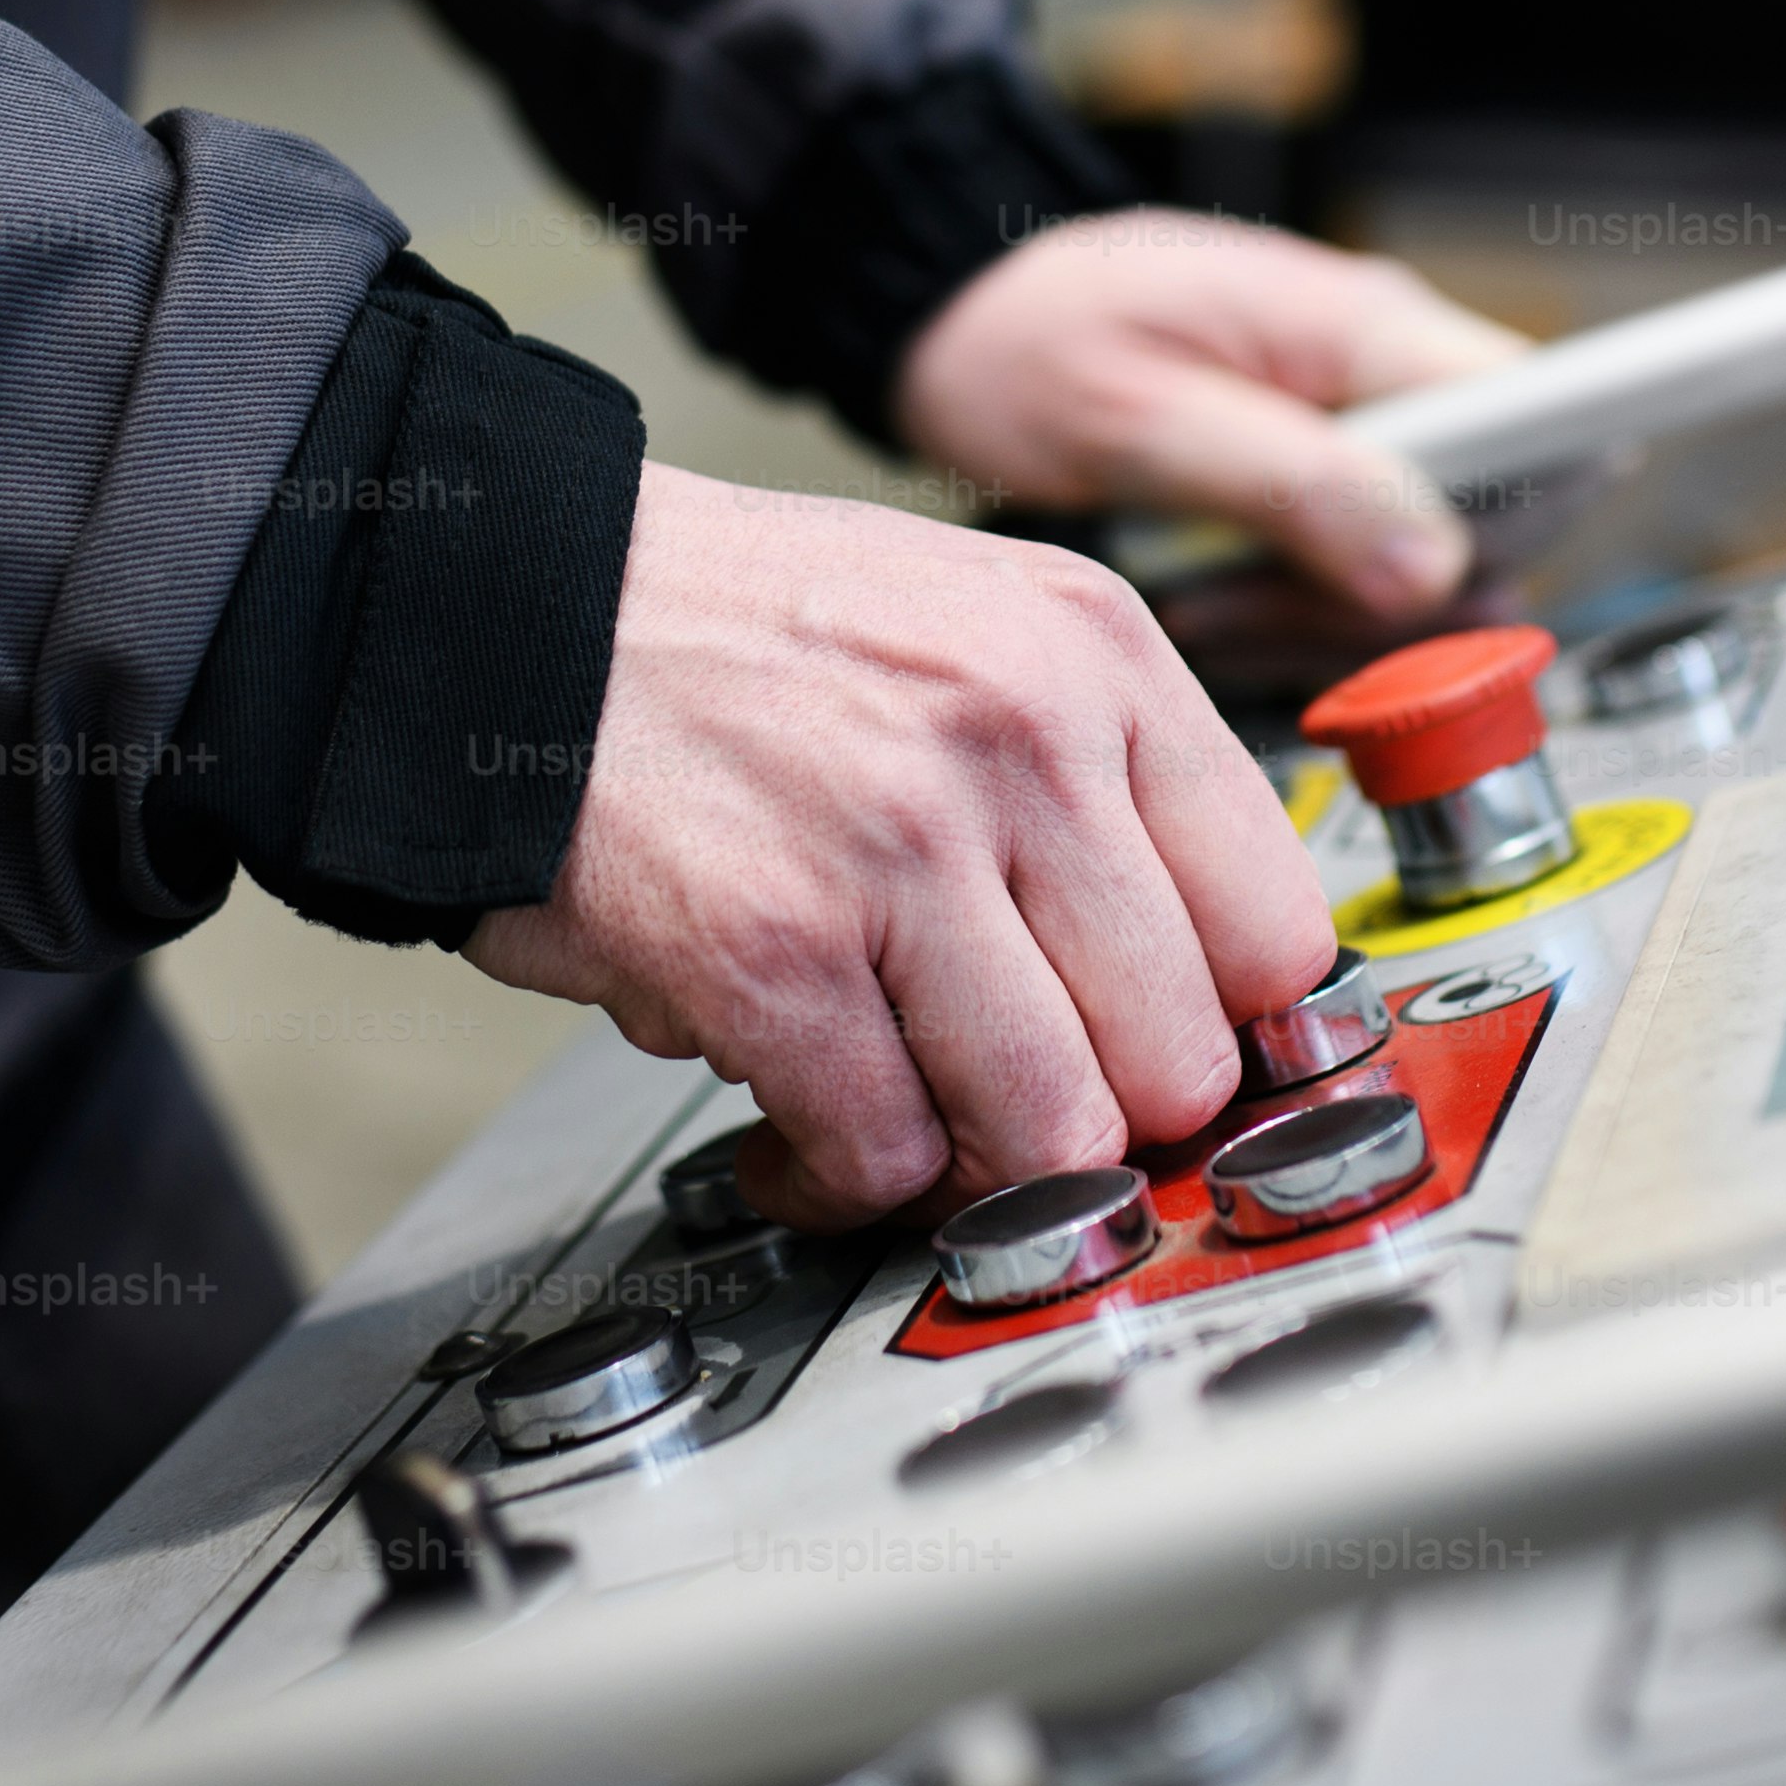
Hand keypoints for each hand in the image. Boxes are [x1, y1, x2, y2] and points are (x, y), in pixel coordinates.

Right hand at [461, 463, 1336, 1224]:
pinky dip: (838, 1184)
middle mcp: (1024, 739)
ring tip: (904, 1137)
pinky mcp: (774, 948)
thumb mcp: (968, 625)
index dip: (1228, 1039)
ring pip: (1054, 1130)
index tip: (1171, 1075)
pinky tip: (793, 1138)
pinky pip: (883, 1153)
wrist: (508, 602)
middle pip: (1180, 1057)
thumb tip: (1198, 985)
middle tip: (1017, 1115)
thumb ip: (1097, 776)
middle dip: (1096, 1122)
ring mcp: (903, 845)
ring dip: (973, 1172)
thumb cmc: (726, 635)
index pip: (1277, 929)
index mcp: (1093, 656)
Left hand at [893, 212, 1532, 615]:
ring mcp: (1364, 443)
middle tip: (1250, 600)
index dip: (1529, 507)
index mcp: (1364, 329)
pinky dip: (1289, 622)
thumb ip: (1287, 483)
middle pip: (1493, 528)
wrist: (962, 324)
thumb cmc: (1028, 338)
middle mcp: (1389, 382)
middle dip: (1383, 603)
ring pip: (1428, 583)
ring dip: (1321, 624)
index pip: (1536, 413)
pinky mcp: (1324, 498)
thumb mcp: (1134, 414)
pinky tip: (1209, 603)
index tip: (1439, 582)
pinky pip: (1358, 591)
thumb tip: (1428, 564)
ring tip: (1204, 599)